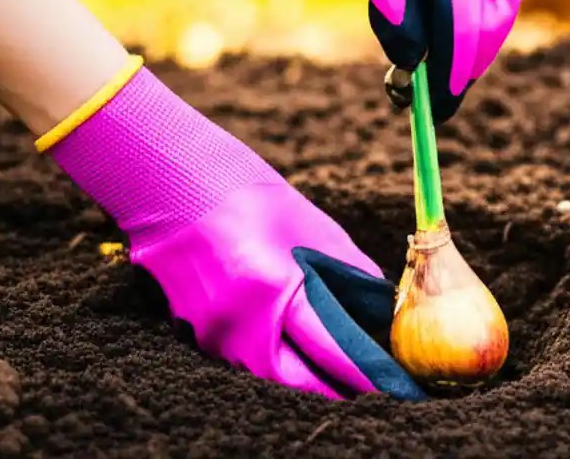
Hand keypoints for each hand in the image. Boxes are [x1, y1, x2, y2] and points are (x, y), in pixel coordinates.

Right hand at [44, 61, 422, 399]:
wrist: (171, 183)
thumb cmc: (249, 195)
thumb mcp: (312, 228)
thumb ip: (350, 274)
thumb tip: (380, 311)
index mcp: (274, 290)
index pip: (335, 351)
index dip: (371, 372)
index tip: (398, 381)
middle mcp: (240, 324)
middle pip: (304, 385)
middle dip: (340, 387)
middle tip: (373, 382)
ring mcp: (215, 335)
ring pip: (274, 378)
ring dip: (308, 377)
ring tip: (342, 368)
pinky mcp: (199, 336)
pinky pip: (247, 361)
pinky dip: (277, 360)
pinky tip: (297, 347)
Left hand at [293, 0, 525, 122]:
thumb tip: (404, 50)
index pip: (463, 23)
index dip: (448, 70)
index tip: (435, 106)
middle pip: (491, 19)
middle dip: (466, 62)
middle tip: (439, 99)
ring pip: (496, 0)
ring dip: (472, 37)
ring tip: (441, 67)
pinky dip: (476, 9)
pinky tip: (454, 20)